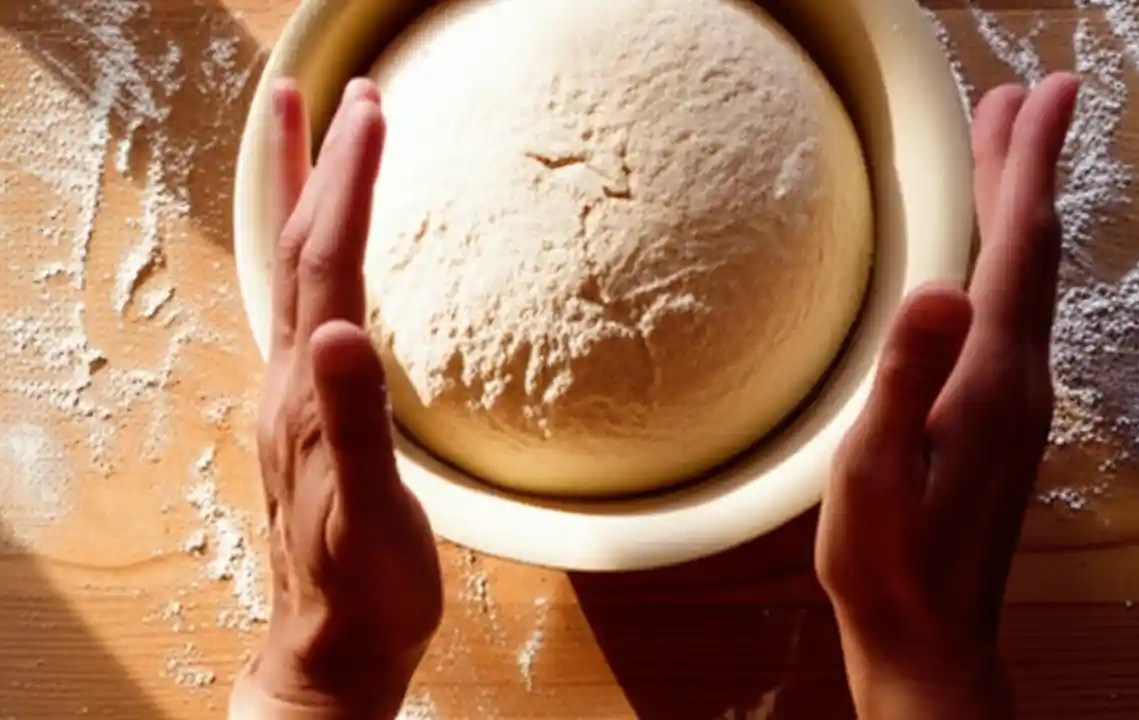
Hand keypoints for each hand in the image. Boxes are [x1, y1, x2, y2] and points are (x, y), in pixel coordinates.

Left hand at [236, 78, 442, 717]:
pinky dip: (318, 257)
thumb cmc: (364, 589)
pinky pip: (309, 309)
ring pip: (296, 275)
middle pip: (298, 251)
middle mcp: (295, 380)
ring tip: (311, 142)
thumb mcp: (370, 515)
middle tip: (335, 91)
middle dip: (316, 165)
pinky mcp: (315, 414)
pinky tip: (331, 259)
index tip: (369, 109)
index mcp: (310, 391)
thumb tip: (339, 331)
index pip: (327, 264)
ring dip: (303, 200)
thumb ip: (356, 425)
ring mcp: (300, 395)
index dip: (347, 184)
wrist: (335, 646)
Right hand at [815, 73, 1079, 718]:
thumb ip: (905, 378)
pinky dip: (1008, 258)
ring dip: (1020, 207)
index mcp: (988, 378)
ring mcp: (1015, 399)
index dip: (1027, 165)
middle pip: (1031, 252)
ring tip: (1006, 154)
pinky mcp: (1000, 416)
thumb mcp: (873, 471)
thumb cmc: (888, 561)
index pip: (1017, 249)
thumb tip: (941, 287)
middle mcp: (1018, 379)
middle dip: (1029, 168)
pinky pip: (1014, 312)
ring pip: (1025, 280)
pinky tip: (989, 259)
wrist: (926, 638)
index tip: (1040, 95)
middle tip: (1027, 97)